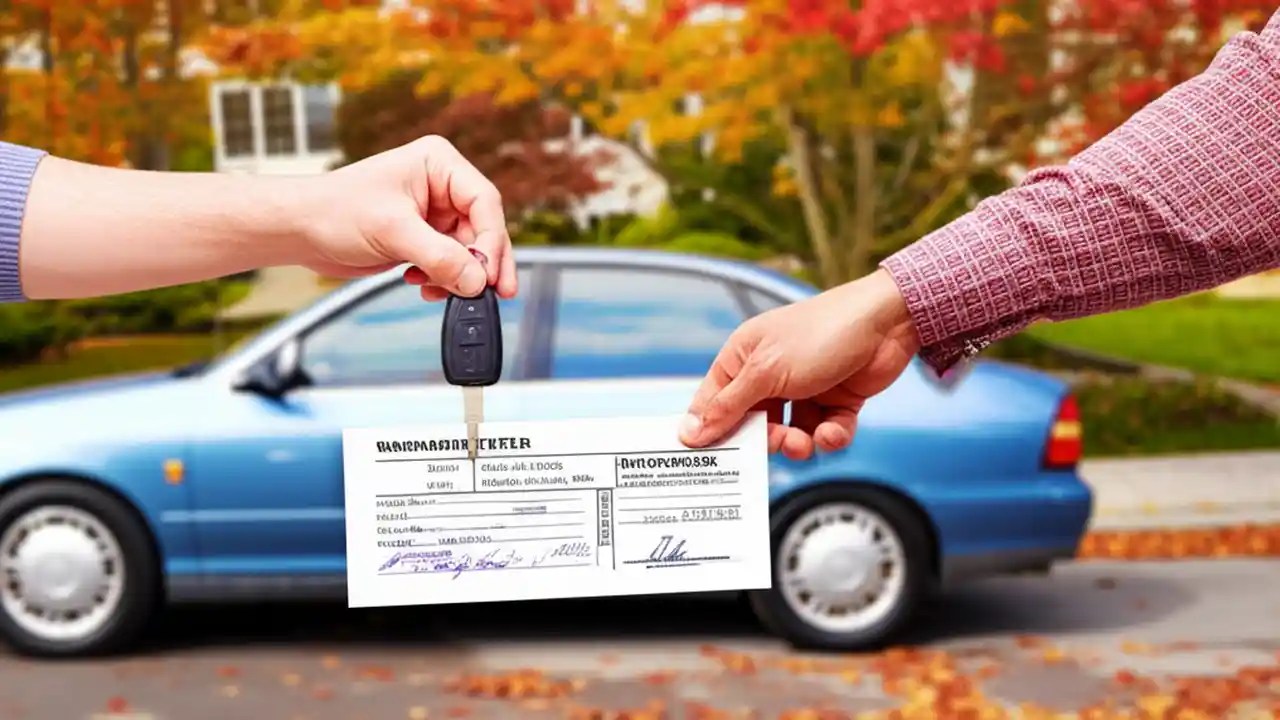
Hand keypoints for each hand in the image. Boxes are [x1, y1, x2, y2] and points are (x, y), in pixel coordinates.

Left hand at [298, 135, 516, 298]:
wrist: (299, 230)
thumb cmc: (334, 211)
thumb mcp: (393, 232)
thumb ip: (440, 257)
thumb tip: (477, 281)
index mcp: (438, 164)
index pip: (484, 202)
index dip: (491, 241)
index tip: (489, 275)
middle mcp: (440, 185)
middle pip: (482, 229)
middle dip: (482, 264)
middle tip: (494, 293)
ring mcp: (433, 213)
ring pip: (468, 251)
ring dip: (458, 276)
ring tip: (437, 288)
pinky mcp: (422, 237)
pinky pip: (450, 263)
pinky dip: (442, 279)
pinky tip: (421, 284)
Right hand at [679, 269, 920, 459]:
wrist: (886, 323)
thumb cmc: (820, 335)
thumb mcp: (765, 372)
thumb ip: (728, 406)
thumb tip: (689, 432)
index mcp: (742, 358)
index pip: (713, 402)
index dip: (712, 430)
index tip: (715, 459)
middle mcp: (768, 374)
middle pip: (753, 425)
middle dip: (767, 440)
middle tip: (782, 442)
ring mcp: (803, 388)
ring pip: (789, 434)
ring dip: (799, 444)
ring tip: (810, 441)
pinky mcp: (835, 400)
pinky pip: (823, 432)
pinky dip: (830, 436)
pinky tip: (835, 430)